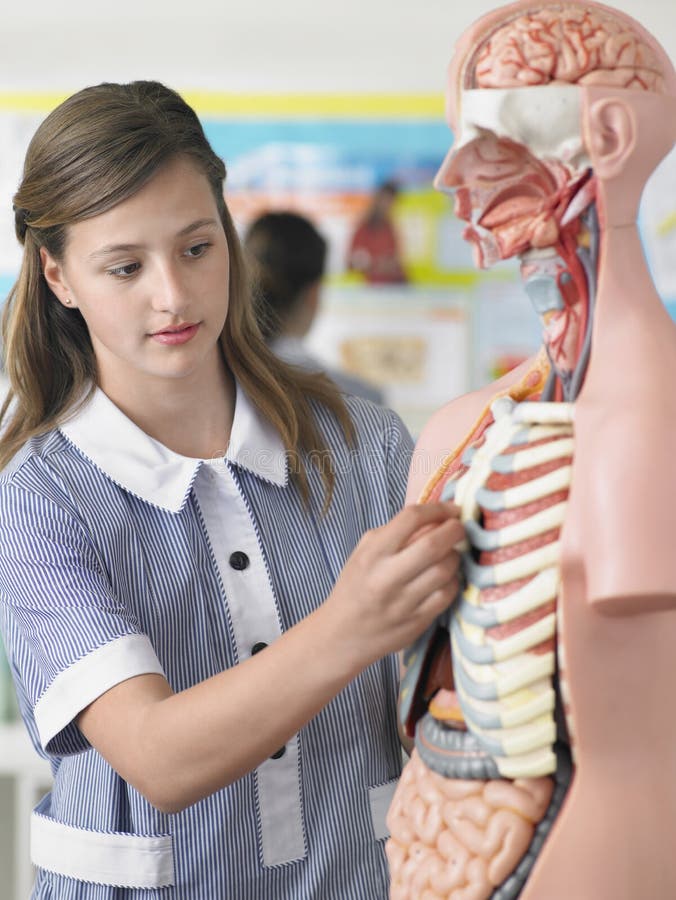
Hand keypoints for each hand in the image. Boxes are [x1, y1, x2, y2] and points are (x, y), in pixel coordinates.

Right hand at [322, 502, 462, 672]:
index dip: (438, 509)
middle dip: (455, 530)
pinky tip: (446, 578)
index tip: (451, 509)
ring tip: (450, 554)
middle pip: (434, 545)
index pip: (410, 518)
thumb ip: (395, 533)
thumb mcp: (364, 552)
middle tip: (459, 527)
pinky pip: (447, 595)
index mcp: (372, 554)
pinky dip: (453, 581)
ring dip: (455, 556)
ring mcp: (403, 602)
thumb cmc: (355, 586)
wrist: (342, 634)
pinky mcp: (416, 622)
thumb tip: (435, 519)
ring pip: (445, 570)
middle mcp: (386, 577)